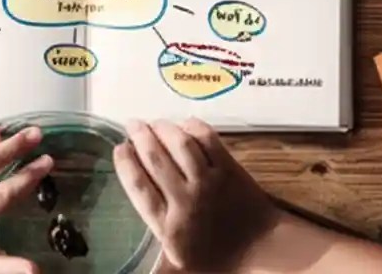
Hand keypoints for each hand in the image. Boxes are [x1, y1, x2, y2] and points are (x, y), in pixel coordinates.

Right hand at [114, 119, 278, 271]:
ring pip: (180, 145)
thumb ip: (156, 258)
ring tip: (154, 122)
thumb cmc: (219, 259)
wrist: (262, 249)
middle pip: (156, 160)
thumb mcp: (180, 266)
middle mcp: (184, 200)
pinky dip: (194, 127)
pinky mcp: (229, 169)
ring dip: (164, 128)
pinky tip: (185, 123)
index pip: (139, 188)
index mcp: (168, 227)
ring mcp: (208, 182)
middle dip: (140, 137)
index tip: (119, 147)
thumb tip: (126, 266)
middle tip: (132, 124)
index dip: (126, 164)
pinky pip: (208, 140)